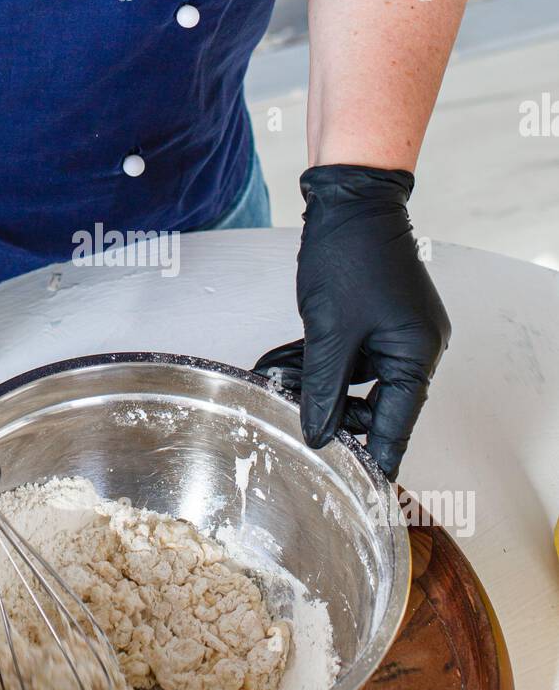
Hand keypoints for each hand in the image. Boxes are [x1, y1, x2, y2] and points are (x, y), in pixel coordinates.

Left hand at [254, 165, 449, 479]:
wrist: (349, 199)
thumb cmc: (350, 255)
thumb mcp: (329, 333)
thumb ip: (322, 389)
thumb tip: (320, 433)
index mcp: (415, 355)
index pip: (396, 423)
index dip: (375, 456)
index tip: (362, 489)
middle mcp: (413, 347)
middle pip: (375, 404)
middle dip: (331, 412)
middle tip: (295, 421)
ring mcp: (394, 332)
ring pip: (352, 379)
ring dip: (314, 384)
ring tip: (274, 385)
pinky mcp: (374, 317)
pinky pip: (346, 354)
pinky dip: (316, 362)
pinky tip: (279, 367)